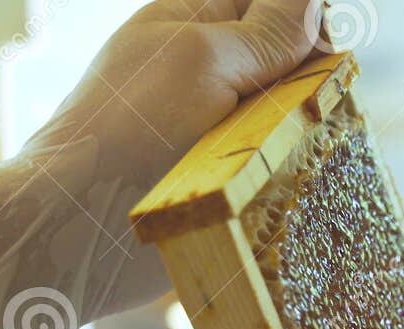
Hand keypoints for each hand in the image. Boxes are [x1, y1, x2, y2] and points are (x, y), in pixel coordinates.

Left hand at [0, 0, 318, 328]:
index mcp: (191, 27)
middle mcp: (205, 77)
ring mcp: (216, 136)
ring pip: (288, 122)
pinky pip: (276, 175)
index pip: (268, 5)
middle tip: (306, 109)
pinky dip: (293, 179)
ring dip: (305, 136)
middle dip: (309, 82)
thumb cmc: (128, 130)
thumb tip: (314, 2)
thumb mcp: (201, 59)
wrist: (81, 230)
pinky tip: (294, 186)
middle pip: (286, 63)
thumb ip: (263, 31)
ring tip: (297, 155)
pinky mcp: (223, 189)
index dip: (303, 22)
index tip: (322, 52)